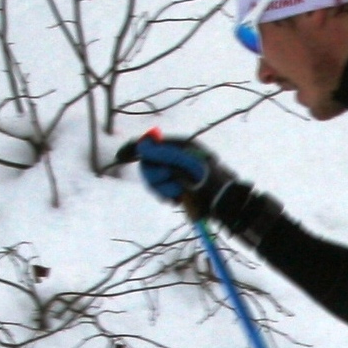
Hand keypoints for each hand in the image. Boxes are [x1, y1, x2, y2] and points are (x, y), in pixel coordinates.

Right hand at [112, 132, 236, 218]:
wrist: (226, 203)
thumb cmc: (211, 181)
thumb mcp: (187, 164)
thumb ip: (164, 155)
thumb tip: (143, 146)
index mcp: (182, 146)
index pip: (152, 143)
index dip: (135, 148)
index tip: (121, 157)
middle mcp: (178, 158)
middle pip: (149, 163)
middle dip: (154, 175)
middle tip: (167, 182)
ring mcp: (178, 174)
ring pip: (154, 179)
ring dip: (161, 188)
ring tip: (176, 194)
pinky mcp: (179, 189)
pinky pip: (162, 191)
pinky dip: (166, 196)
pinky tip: (177, 200)